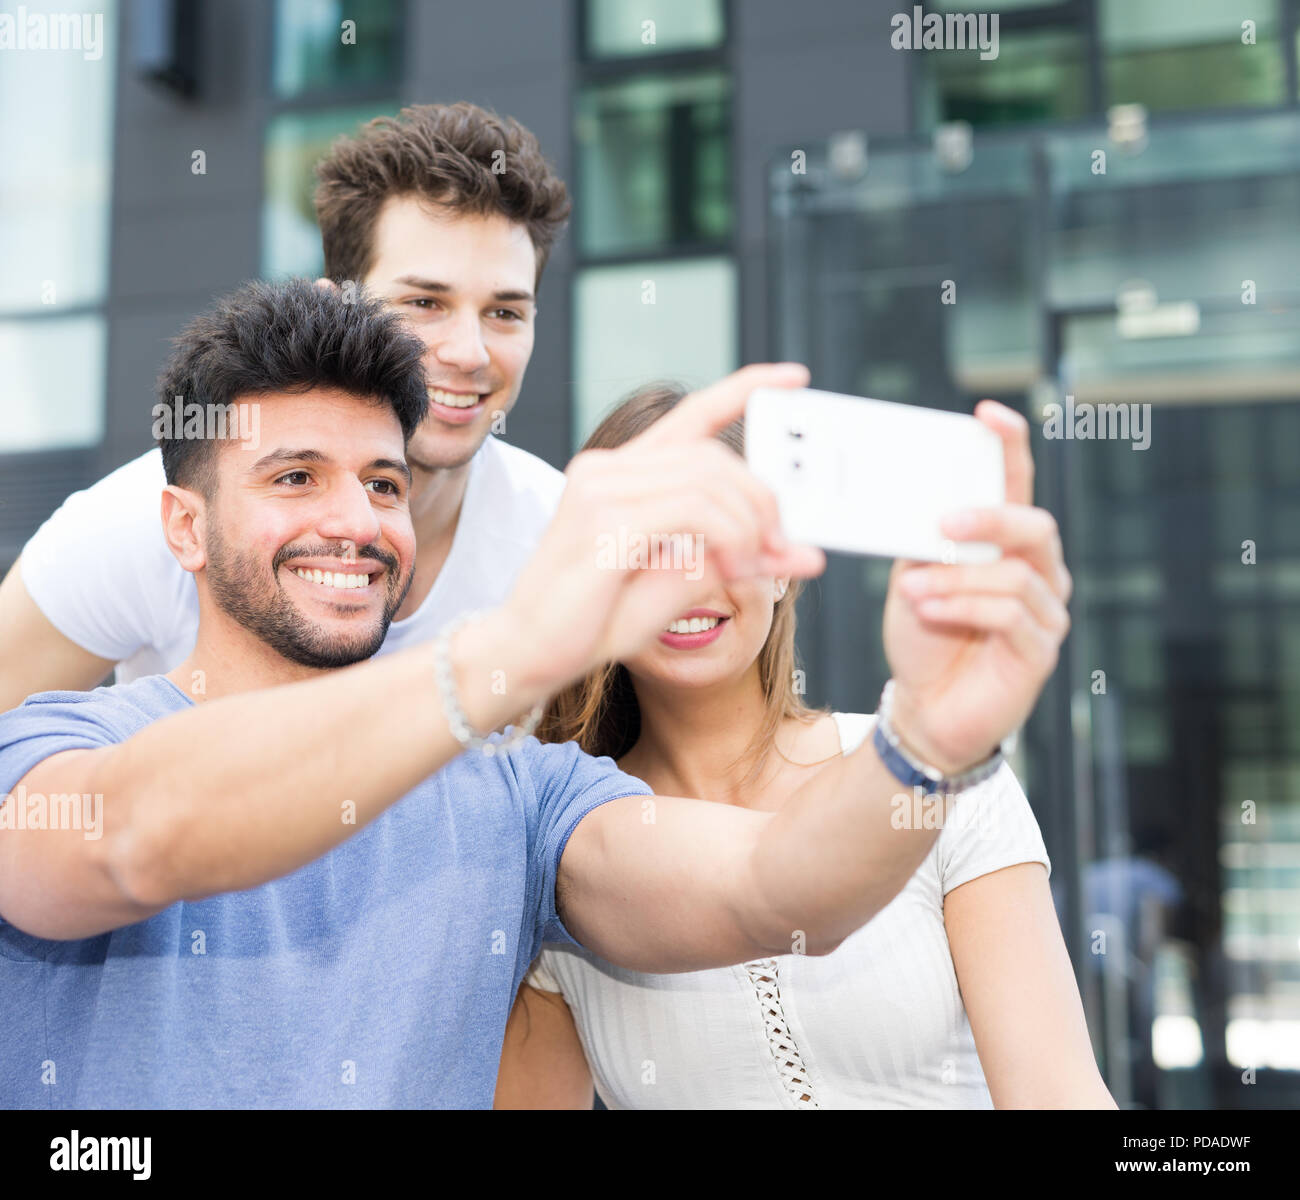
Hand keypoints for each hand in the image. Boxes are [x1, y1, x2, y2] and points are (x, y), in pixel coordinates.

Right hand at [501, 364, 825, 695]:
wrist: (527, 653)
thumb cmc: (594, 621)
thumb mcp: (681, 583)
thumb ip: (737, 558)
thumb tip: (804, 553)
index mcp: (620, 474)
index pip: (690, 415)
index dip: (744, 389)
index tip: (793, 377)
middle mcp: (606, 469)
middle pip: (712, 455)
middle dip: (762, 499)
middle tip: (783, 545)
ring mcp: (600, 489)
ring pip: (708, 479)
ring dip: (747, 525)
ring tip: (751, 566)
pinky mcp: (603, 520)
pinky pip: (693, 510)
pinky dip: (729, 538)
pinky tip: (733, 568)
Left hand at [881, 400, 1071, 774]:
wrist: (924, 705)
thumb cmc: (924, 635)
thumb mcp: (915, 575)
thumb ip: (924, 540)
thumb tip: (918, 499)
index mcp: (1009, 544)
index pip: (1019, 485)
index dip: (1011, 446)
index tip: (989, 414)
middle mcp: (1040, 572)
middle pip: (1033, 526)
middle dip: (988, 519)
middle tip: (942, 525)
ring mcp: (1046, 612)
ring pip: (1014, 576)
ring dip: (957, 580)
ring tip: (913, 591)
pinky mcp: (1040, 651)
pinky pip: (1011, 616)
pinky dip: (963, 608)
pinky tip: (928, 610)